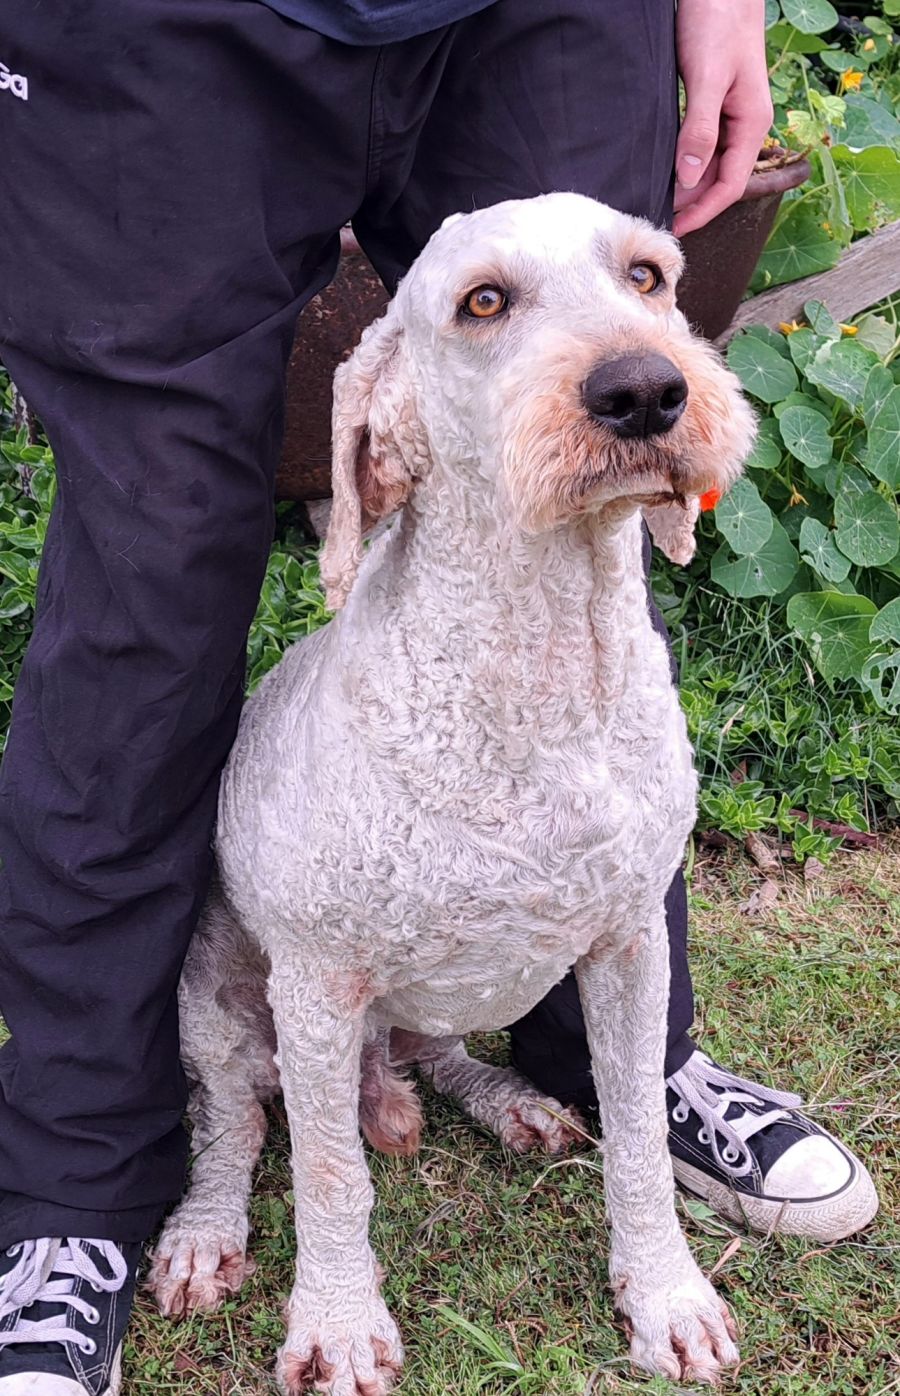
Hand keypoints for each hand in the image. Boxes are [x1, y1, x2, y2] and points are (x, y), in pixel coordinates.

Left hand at [673, 0, 773, 237]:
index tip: (676, 230)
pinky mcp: (717, 104)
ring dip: (687, 185)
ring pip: (711, 164)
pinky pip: (703, 145)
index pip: (731, 186)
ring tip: (657, 200)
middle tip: (657, 219)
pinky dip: (685, 161)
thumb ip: (700, 128)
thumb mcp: (707, 77)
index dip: (703, 212)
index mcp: (752, 124)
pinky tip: (665, 169)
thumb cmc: (718, 20)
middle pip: (720, 179)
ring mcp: (733, 115)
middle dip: (692, 203)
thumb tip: (690, 177)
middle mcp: (746, 125)